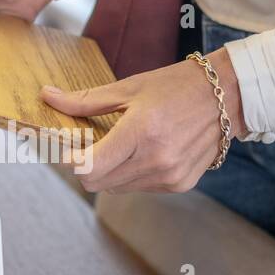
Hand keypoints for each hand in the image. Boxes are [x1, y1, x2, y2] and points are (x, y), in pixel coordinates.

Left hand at [44, 49, 245, 193]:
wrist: (227, 97)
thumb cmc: (176, 86)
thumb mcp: (129, 88)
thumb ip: (85, 100)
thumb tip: (47, 95)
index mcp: (140, 132)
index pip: (88, 167)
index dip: (70, 161)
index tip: (66, 149)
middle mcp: (156, 160)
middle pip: (97, 182)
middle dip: (87, 165)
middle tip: (91, 143)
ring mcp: (170, 176)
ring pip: (117, 188)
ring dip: (111, 171)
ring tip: (124, 144)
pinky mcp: (180, 184)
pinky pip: (140, 188)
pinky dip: (134, 174)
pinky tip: (146, 151)